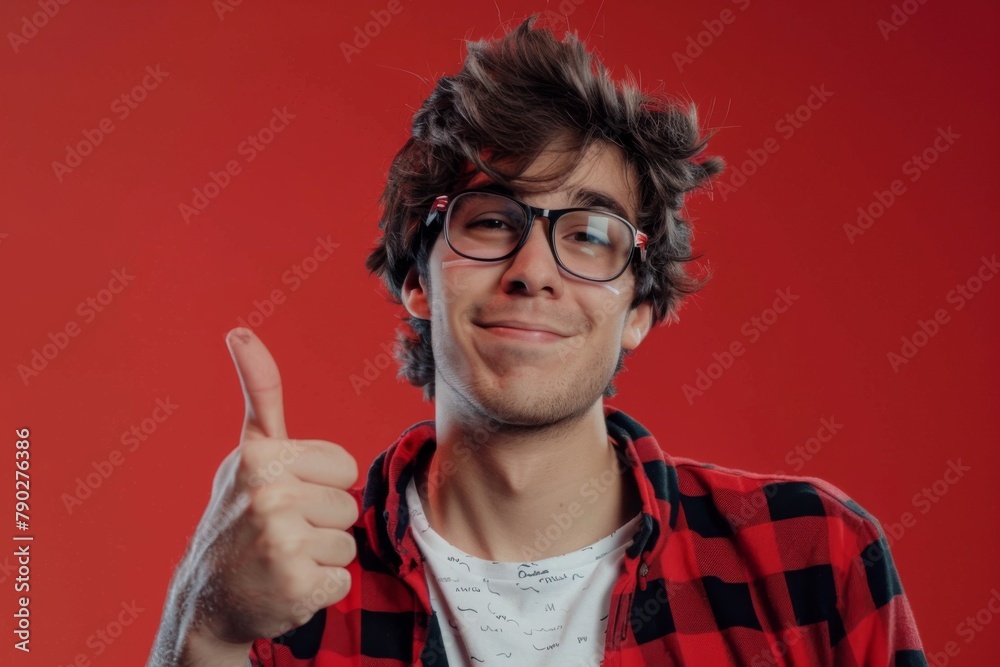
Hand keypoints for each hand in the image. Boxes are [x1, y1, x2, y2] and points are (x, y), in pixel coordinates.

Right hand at [188, 327, 358, 644]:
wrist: (207, 600)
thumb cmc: (237, 517)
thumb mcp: (248, 451)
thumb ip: (261, 394)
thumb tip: (241, 331)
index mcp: (260, 456)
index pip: (344, 466)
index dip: (322, 483)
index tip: (284, 494)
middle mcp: (268, 494)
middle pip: (348, 503)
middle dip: (322, 521)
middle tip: (281, 532)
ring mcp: (280, 541)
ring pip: (347, 541)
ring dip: (321, 555)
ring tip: (282, 558)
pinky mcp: (295, 584)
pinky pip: (342, 579)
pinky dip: (320, 588)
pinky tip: (286, 586)